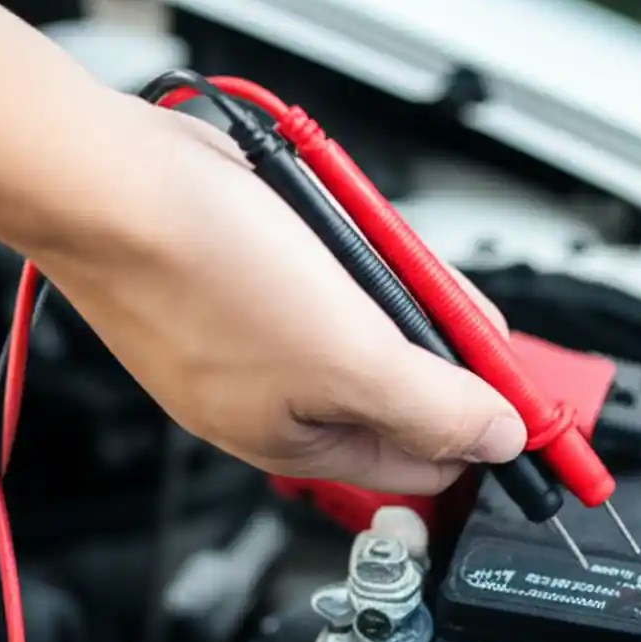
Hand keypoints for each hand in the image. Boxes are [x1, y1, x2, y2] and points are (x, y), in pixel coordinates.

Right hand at [28, 95, 525, 494]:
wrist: (114, 180)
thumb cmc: (203, 270)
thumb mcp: (348, 355)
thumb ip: (433, 405)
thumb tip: (498, 439)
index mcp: (298, 440)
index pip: (422, 462)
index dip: (481, 431)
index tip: (526, 398)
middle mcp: (282, 396)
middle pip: (403, 391)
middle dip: (449, 353)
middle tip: (474, 318)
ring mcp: (269, 335)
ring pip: (376, 331)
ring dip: (411, 301)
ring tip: (415, 267)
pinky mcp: (260, 278)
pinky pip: (343, 284)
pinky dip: (370, 264)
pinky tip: (371, 240)